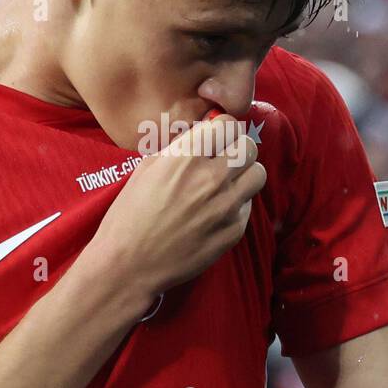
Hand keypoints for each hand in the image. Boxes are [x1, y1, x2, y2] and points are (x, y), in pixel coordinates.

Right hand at [88, 114, 265, 302]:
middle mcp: (211, 178)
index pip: (228, 124)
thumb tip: (203, 134)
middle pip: (248, 146)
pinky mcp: (233, 231)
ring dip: (244, 173)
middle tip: (224, 157)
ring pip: (258, 173)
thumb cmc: (130, 214)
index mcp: (186, 157)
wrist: (129, 263)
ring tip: (227, 182)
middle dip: (237, 147)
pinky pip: (249, 205)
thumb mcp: (147, 168)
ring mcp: (226, 206)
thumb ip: (180, 147)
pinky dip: (237, 203)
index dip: (221, 128)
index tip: (216, 136)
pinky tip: (217, 210)